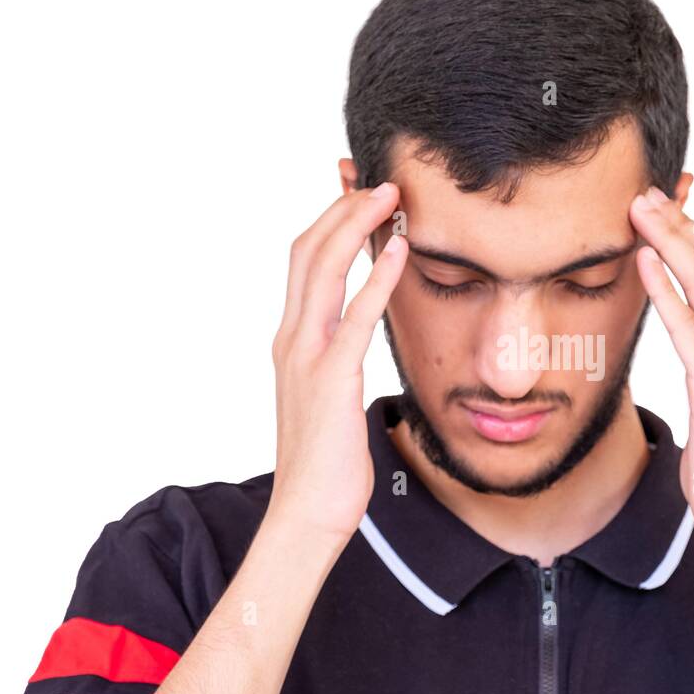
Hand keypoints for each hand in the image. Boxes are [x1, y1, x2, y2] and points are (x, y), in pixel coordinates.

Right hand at [267, 183, 408, 545]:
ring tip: (390, 195)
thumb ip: (338, 363)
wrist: (308, 513)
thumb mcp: (330, 398)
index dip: (328, 221)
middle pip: (308, 250)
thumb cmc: (327, 462)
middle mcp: (292, 338)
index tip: (358, 193)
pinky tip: (401, 249)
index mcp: (292, 341)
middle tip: (380, 181)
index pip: (304, 262)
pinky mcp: (332, 378)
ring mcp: (307, 356)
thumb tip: (358, 344)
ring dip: (356, 225)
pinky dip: (379, 276)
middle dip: (341, 208)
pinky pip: (357, 315)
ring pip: (323, 269)